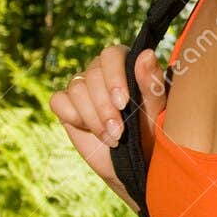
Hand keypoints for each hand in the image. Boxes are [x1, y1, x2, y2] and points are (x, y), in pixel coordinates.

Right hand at [48, 45, 166, 206]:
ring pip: (76, 89)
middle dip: (104, 107)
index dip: (114, 77)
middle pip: (92, 74)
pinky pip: (59, 101)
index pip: (112, 54)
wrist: (136, 162)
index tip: (123, 103)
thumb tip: (146, 54)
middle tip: (120, 131)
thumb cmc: (153, 130)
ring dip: (93, 117)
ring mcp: (83, 87)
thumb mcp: (157, 109)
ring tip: (113, 137)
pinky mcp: (68, 105)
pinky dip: (74, 117)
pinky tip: (90, 130)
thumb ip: (151, 83)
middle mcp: (103, 71)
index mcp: (128, 65)